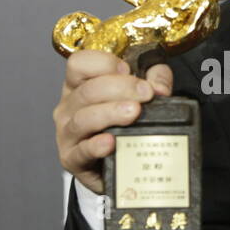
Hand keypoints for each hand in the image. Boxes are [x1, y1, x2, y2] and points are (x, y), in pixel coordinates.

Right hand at [54, 50, 173, 193]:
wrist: (114, 166)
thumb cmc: (120, 125)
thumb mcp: (136, 96)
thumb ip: (153, 80)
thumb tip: (161, 87)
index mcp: (79, 85)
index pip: (80, 63)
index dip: (104, 63)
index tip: (128, 70)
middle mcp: (69, 106)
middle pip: (88, 90)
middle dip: (121, 88)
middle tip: (146, 93)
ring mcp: (68, 133)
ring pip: (84, 118)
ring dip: (111, 112)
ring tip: (134, 112)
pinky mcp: (72, 159)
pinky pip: (81, 151)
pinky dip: (96, 146)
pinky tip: (111, 142)